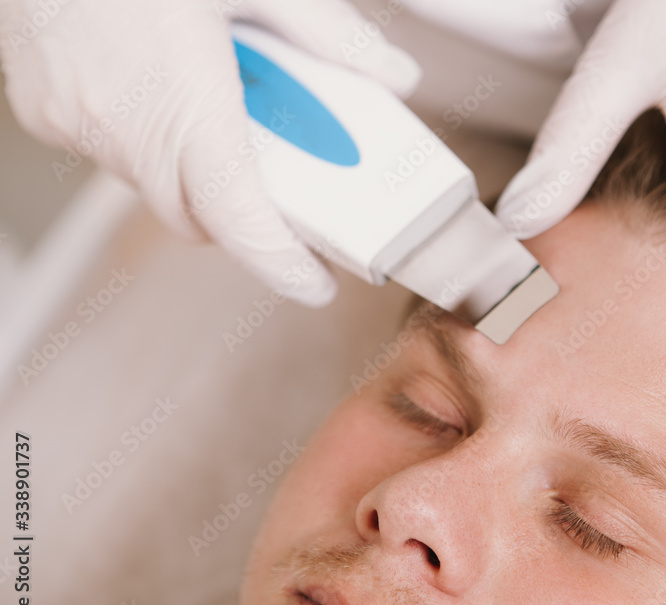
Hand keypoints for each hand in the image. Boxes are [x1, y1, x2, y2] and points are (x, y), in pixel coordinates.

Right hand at [0, 0, 419, 304]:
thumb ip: (331, 33)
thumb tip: (394, 75)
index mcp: (185, 101)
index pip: (241, 220)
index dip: (284, 266)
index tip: (316, 284)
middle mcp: (125, 128)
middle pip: (200, 217)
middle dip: (244, 214)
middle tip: (281, 183)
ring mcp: (76, 124)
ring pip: (154, 186)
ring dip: (193, 170)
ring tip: (215, 107)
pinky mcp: (44, 113)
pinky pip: (111, 154)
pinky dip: (147, 139)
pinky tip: (158, 85)